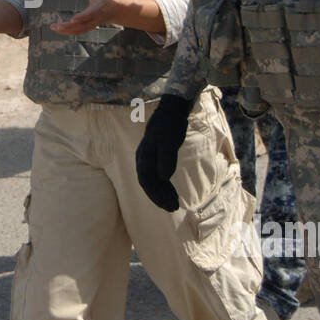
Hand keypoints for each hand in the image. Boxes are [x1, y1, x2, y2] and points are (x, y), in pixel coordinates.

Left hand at [51, 0, 120, 34]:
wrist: (114, 10)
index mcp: (98, 9)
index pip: (90, 14)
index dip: (82, 17)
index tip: (73, 19)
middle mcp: (95, 19)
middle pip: (82, 25)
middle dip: (69, 26)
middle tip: (56, 26)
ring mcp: (91, 25)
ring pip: (78, 30)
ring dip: (65, 30)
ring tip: (53, 27)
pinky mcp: (88, 28)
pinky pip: (77, 32)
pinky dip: (67, 31)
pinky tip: (57, 29)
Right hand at [135, 94, 192, 211]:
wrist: (172, 110)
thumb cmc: (170, 124)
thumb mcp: (169, 141)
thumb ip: (166, 158)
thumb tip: (164, 177)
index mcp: (143, 156)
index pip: (146, 181)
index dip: (156, 195)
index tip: (169, 205)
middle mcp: (144, 159)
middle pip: (149, 184)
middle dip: (160, 198)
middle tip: (174, 208)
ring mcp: (150, 159)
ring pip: (154, 182)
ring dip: (163, 194)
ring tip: (175, 205)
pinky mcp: (157, 158)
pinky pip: (159, 176)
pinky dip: (165, 186)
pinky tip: (172, 193)